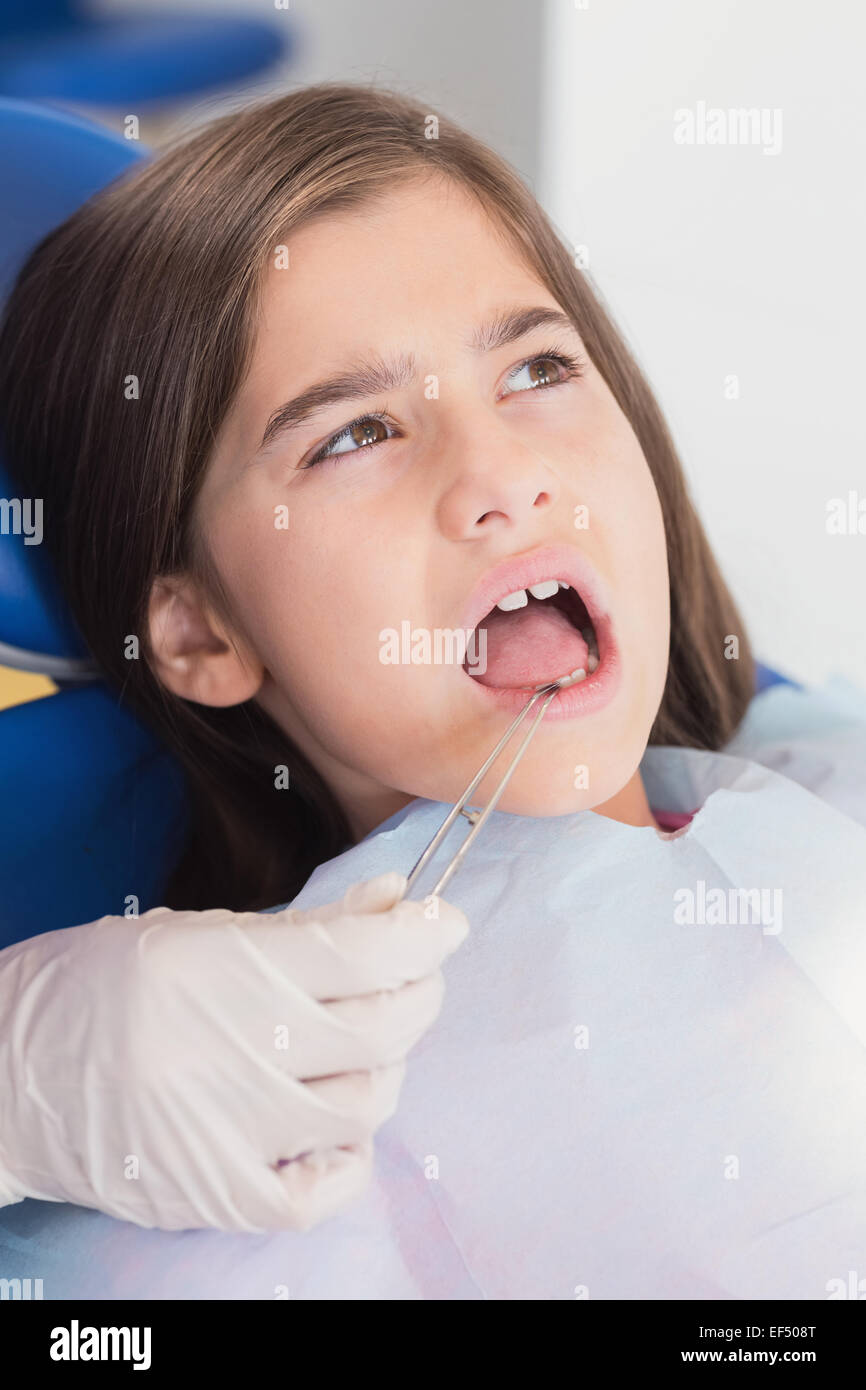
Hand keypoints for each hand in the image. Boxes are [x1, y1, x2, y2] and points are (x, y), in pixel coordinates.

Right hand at [0, 872, 467, 1231]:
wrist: (1, 1078)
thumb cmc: (95, 988)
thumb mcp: (193, 930)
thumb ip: (302, 925)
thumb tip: (396, 902)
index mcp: (221, 966)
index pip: (367, 950)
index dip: (427, 932)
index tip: (445, 921)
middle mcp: (230, 1048)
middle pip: (384, 1025)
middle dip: (419, 990)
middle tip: (411, 976)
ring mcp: (225, 1130)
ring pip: (366, 1101)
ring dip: (382, 1067)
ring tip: (358, 1047)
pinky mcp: (216, 1194)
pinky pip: (325, 1187)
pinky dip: (347, 1154)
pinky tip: (331, 1123)